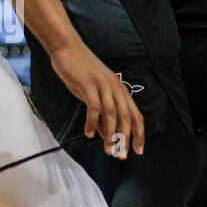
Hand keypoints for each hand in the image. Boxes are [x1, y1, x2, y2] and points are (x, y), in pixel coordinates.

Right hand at [48, 37, 144, 158]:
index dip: (139, 134)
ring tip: (108, 151)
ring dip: (111, 135)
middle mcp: (115, 88)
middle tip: (122, 156)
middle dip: (126, 139)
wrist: (67, 49)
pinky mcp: (89, 84)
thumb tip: (105, 135)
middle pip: (126, 117)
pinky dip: (92, 123)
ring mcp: (103, 85)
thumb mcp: (93, 94)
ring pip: (112, 115)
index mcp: (120, 90)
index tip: (139, 151)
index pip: (135, 115)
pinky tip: (88, 134)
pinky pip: (94, 107)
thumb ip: (101, 113)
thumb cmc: (80, 72)